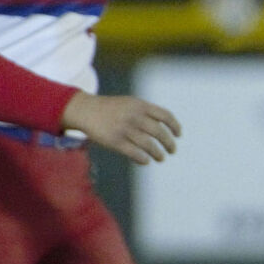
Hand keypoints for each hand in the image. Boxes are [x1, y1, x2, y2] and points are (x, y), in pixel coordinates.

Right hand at [60, 92, 180, 164]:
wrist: (86, 110)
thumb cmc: (112, 109)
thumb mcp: (131, 103)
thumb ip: (148, 112)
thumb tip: (167, 128)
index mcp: (140, 106)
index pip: (165, 116)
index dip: (175, 126)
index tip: (178, 135)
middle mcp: (134, 116)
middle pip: (159, 132)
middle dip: (169, 143)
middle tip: (172, 150)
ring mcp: (124, 129)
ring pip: (149, 145)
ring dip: (158, 154)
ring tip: (161, 158)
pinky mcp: (114, 141)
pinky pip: (135, 153)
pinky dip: (143, 159)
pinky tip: (146, 160)